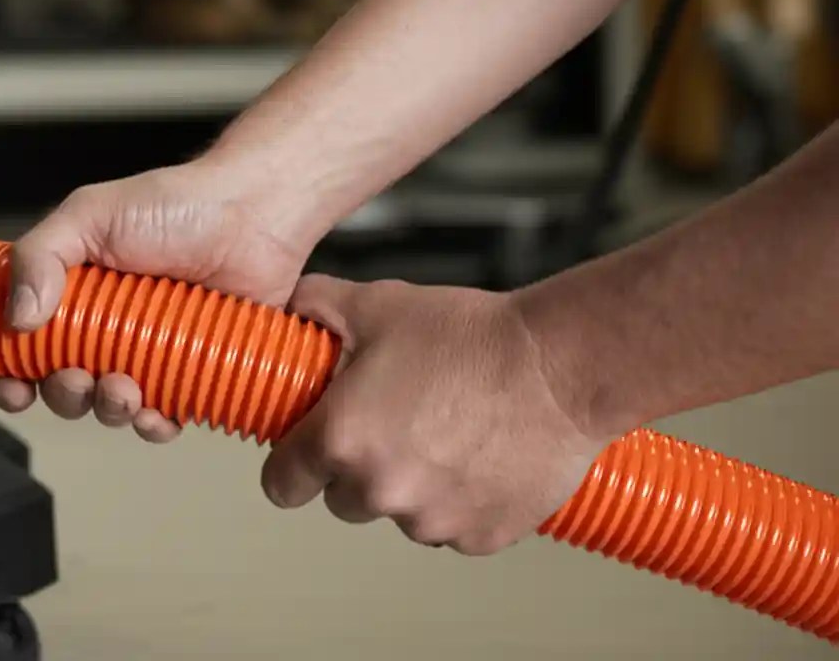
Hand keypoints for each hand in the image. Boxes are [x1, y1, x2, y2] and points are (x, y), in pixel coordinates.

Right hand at [0, 159, 318, 441]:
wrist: (253, 215)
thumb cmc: (176, 206)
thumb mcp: (90, 215)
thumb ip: (40, 256)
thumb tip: (15, 317)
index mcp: (71, 293)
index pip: (21, 346)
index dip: (8, 373)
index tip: (10, 383)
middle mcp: (104, 328)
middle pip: (62, 386)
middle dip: (63, 393)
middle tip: (77, 376)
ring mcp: (147, 354)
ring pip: (109, 407)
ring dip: (107, 409)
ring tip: (124, 387)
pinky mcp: (189, 373)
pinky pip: (163, 417)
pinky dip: (154, 424)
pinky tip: (157, 411)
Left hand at [261, 275, 608, 554]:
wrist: (562, 366)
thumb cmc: (472, 336)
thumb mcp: (379, 304)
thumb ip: (318, 307)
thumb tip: (290, 309)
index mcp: (339, 440)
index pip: (279, 485)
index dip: (290, 467)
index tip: (305, 454)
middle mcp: (379, 491)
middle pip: (342, 502)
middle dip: (358, 471)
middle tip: (394, 425)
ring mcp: (431, 521)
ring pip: (401, 515)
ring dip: (412, 488)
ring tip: (448, 433)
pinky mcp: (479, 537)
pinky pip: (453, 528)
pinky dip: (461, 502)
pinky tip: (481, 456)